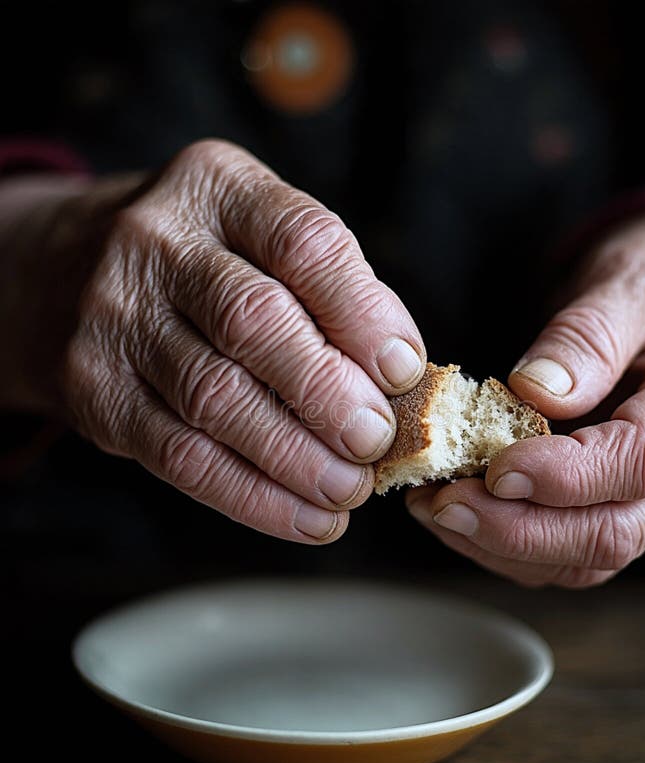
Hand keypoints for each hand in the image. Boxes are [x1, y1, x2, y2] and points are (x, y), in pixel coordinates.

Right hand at [0, 139, 424, 542]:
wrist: (65, 273)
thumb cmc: (205, 263)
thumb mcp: (259, 240)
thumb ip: (332, 292)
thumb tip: (400, 376)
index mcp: (220, 188)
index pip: (303, 242)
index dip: (362, 312)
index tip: (404, 370)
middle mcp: (157, 242)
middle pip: (253, 321)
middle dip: (326, 392)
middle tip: (375, 440)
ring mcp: (115, 316)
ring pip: (216, 398)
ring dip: (295, 458)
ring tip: (349, 489)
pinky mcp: (94, 389)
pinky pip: (181, 456)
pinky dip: (253, 497)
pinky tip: (307, 517)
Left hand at [406, 213, 644, 585]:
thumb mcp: (636, 275)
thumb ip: (591, 332)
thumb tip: (536, 391)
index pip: (643, 458)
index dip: (566, 474)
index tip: (496, 466)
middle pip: (614, 532)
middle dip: (520, 530)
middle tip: (444, 503)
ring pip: (586, 559)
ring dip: (502, 546)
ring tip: (435, 508)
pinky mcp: (620, 505)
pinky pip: (567, 552)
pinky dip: (505, 546)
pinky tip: (457, 514)